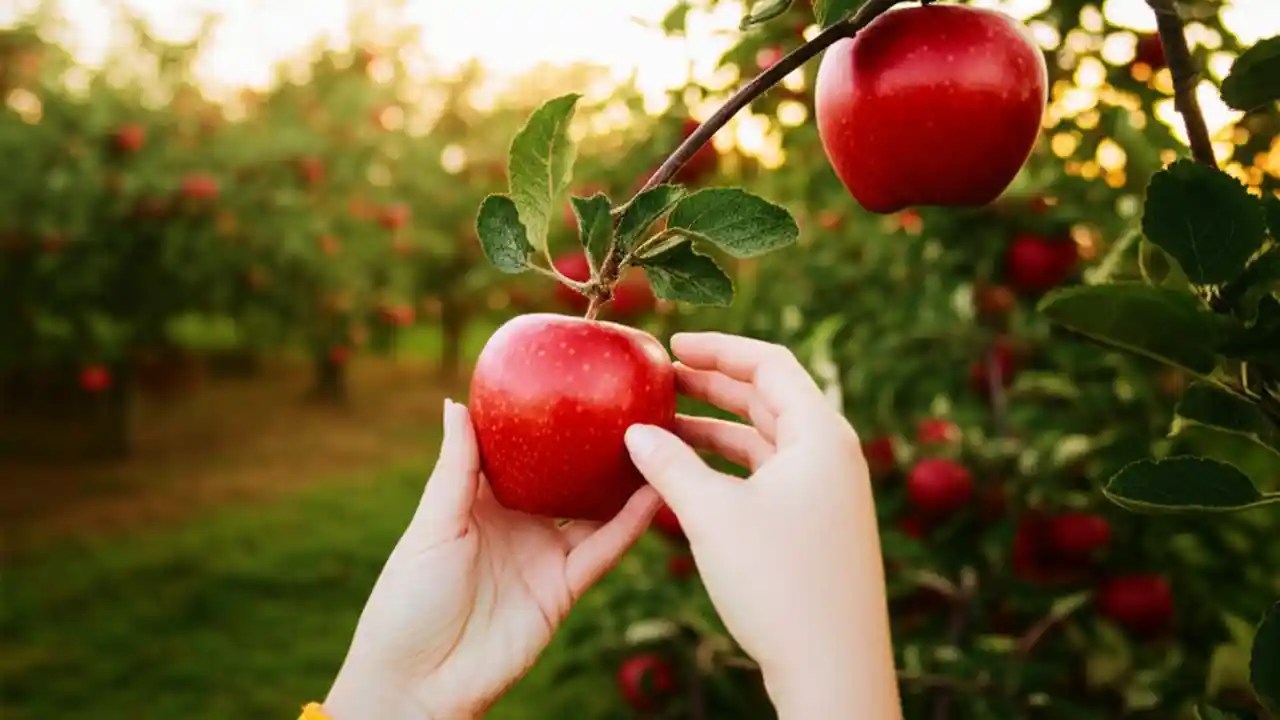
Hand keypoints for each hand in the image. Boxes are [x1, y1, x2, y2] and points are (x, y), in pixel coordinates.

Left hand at [325, 400, 661, 719]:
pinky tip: (654, 490)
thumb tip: (457, 403)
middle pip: (564, 475)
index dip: (538, 418)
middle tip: (626, 400)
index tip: (565, 376)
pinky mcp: (563, 589)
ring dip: (621, 478)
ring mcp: (543, 555)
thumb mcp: (431, 526)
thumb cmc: (407, 602)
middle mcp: (517, 522)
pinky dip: (629, 523)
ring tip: (655, 436)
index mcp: (479, 501)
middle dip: (591, 443)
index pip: (516, 450)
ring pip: (593, 509)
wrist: (418, 684)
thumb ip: (455, 469)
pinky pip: (603, 549)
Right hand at [623, 332, 900, 718]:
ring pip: (764, 442)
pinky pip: (767, 478)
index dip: (719, 348)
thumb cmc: (779, 584)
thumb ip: (670, 465)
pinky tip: (686, 478)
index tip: (671, 346)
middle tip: (659, 379)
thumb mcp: (713, 516)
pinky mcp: (816, 528)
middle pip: (768, 399)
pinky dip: (727, 470)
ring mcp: (827, 494)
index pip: (770, 363)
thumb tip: (634, 433)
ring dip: (714, 431)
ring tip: (660, 428)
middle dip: (712, 386)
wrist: (834, 671)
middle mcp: (831, 456)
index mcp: (821, 435)